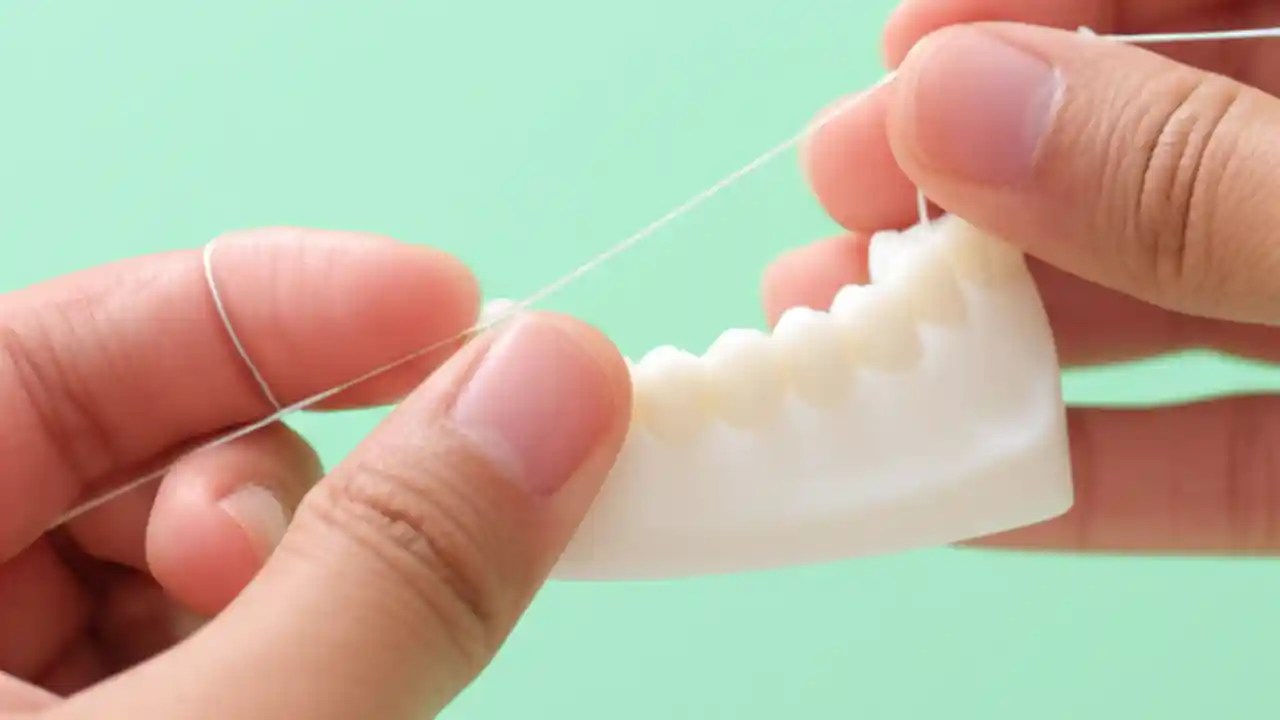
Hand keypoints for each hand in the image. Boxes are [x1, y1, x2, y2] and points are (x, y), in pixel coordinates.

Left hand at [0, 228, 630, 716]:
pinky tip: (338, 690)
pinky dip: (293, 660)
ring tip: (342, 676)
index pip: (56, 351)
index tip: (445, 305)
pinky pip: (197, 662)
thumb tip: (556, 379)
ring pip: (177, 576)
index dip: (263, 303)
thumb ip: (384, 571)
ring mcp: (8, 709)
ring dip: (298, 591)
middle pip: (125, 457)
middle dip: (281, 481)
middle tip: (396, 535)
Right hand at [765, 1, 1279, 551]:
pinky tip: (954, 480)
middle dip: (983, 163)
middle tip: (843, 181)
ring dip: (993, 321)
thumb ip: (1185, 175)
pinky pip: (1211, 462)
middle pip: (1158, 142)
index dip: (1044, 0)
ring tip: (840, 327)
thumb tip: (949, 104)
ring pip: (1167, 306)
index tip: (908, 47)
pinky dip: (1084, 476)